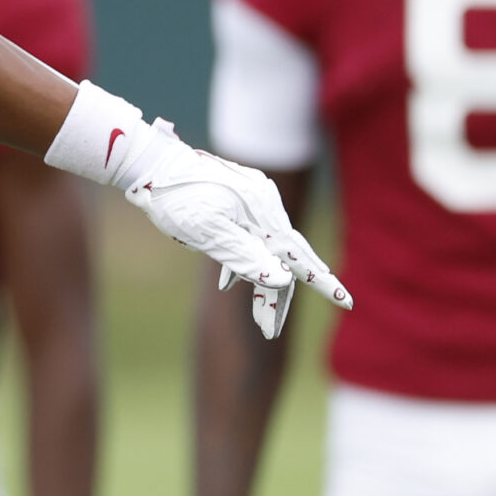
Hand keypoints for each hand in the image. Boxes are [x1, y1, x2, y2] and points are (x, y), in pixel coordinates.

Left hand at [125, 124, 349, 338]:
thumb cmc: (175, 200)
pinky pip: (253, 235)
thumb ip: (245, 256)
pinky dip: (247, 259)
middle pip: (284, 255)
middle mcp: (264, 202)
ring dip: (260, 280)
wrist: (148, 165)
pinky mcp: (240, 198)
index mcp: (261, 212)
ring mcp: (253, 198)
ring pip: (268, 247)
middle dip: (277, 295)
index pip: (298, 255)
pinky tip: (231, 280)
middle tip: (267, 329)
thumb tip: (284, 279)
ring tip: (255, 316)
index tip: (347, 303)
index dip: (322, 283)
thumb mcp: (207, 233)